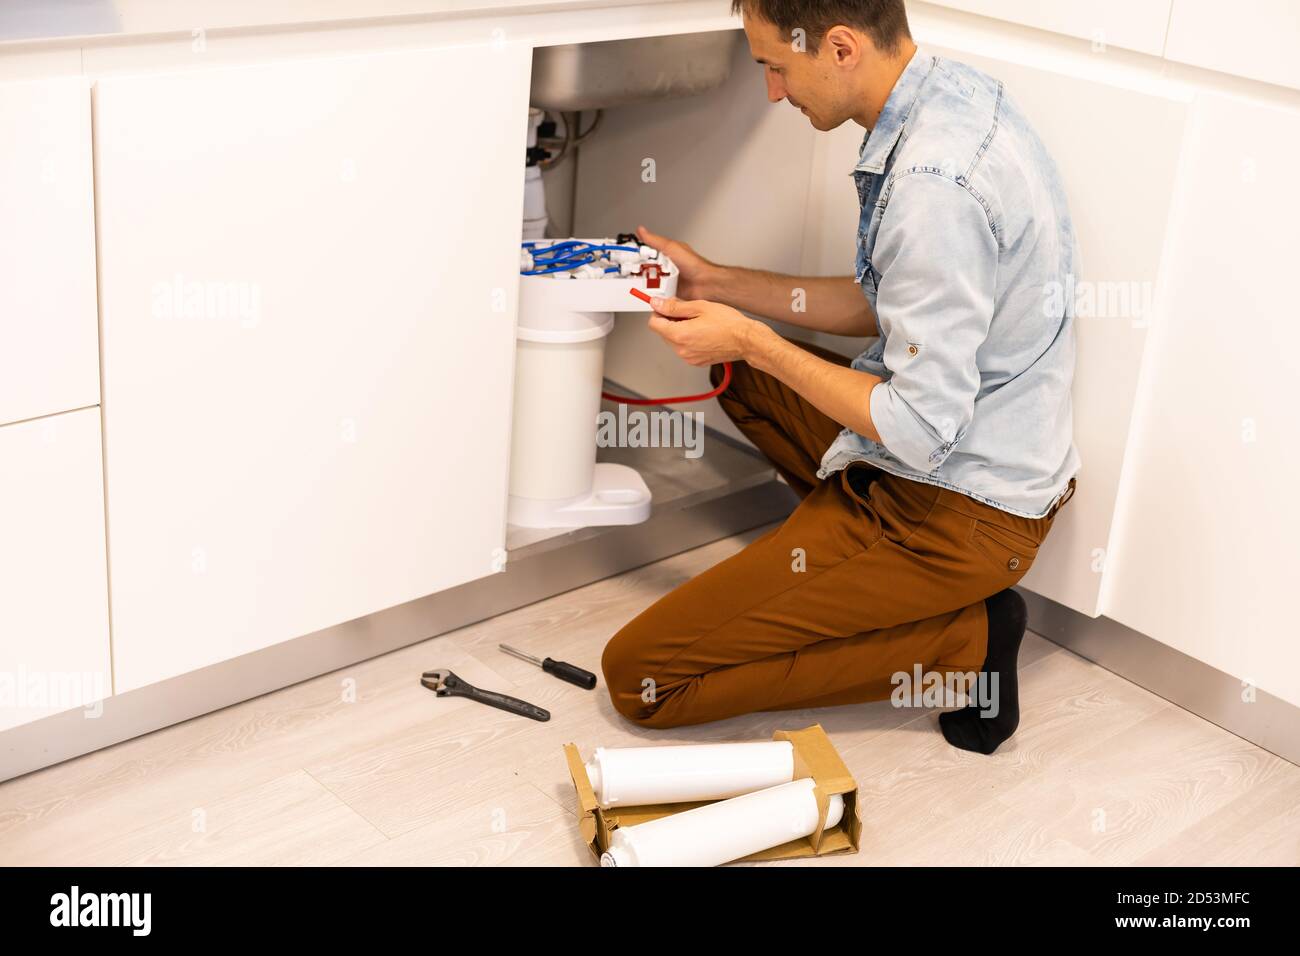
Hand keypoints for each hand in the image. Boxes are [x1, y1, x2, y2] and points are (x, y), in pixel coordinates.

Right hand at [636, 225, 722, 299]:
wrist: (705, 285)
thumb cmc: (694, 265)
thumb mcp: (671, 248)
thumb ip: (655, 241)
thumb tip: (642, 230)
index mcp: (666, 255)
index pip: (647, 253)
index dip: (638, 256)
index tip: (629, 259)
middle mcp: (667, 268)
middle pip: (646, 270)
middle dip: (640, 273)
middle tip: (635, 275)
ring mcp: (668, 281)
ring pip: (650, 283)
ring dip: (647, 285)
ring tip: (645, 284)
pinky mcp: (669, 292)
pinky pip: (658, 294)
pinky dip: (654, 294)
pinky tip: (653, 293)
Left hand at [645, 296, 761, 365]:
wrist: (746, 340)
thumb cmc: (728, 324)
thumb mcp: (699, 307)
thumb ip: (674, 306)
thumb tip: (657, 304)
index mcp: (680, 335)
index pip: (654, 324)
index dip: (658, 312)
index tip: (665, 306)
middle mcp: (681, 350)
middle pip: (663, 332)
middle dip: (670, 320)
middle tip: (687, 311)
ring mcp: (689, 357)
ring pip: (673, 340)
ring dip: (679, 329)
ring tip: (698, 321)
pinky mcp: (696, 361)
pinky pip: (684, 348)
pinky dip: (688, 339)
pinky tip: (702, 331)